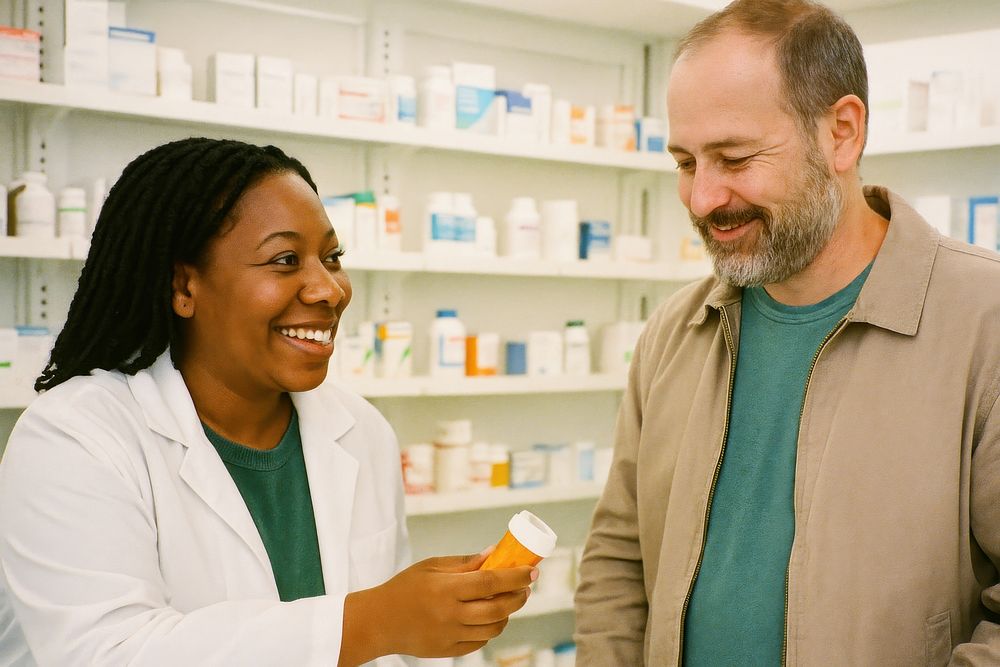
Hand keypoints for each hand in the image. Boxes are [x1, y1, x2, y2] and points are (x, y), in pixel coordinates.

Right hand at [339, 549, 535, 664]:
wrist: (378, 622)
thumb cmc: (404, 588)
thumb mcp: (431, 567)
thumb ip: (464, 563)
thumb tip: (494, 554)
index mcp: (446, 589)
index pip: (491, 581)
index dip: (516, 576)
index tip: (532, 571)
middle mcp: (451, 614)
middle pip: (498, 608)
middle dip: (518, 596)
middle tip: (525, 587)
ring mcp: (450, 635)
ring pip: (493, 627)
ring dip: (507, 614)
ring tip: (508, 601)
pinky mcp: (448, 650)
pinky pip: (480, 641)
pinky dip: (490, 628)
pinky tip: (489, 617)